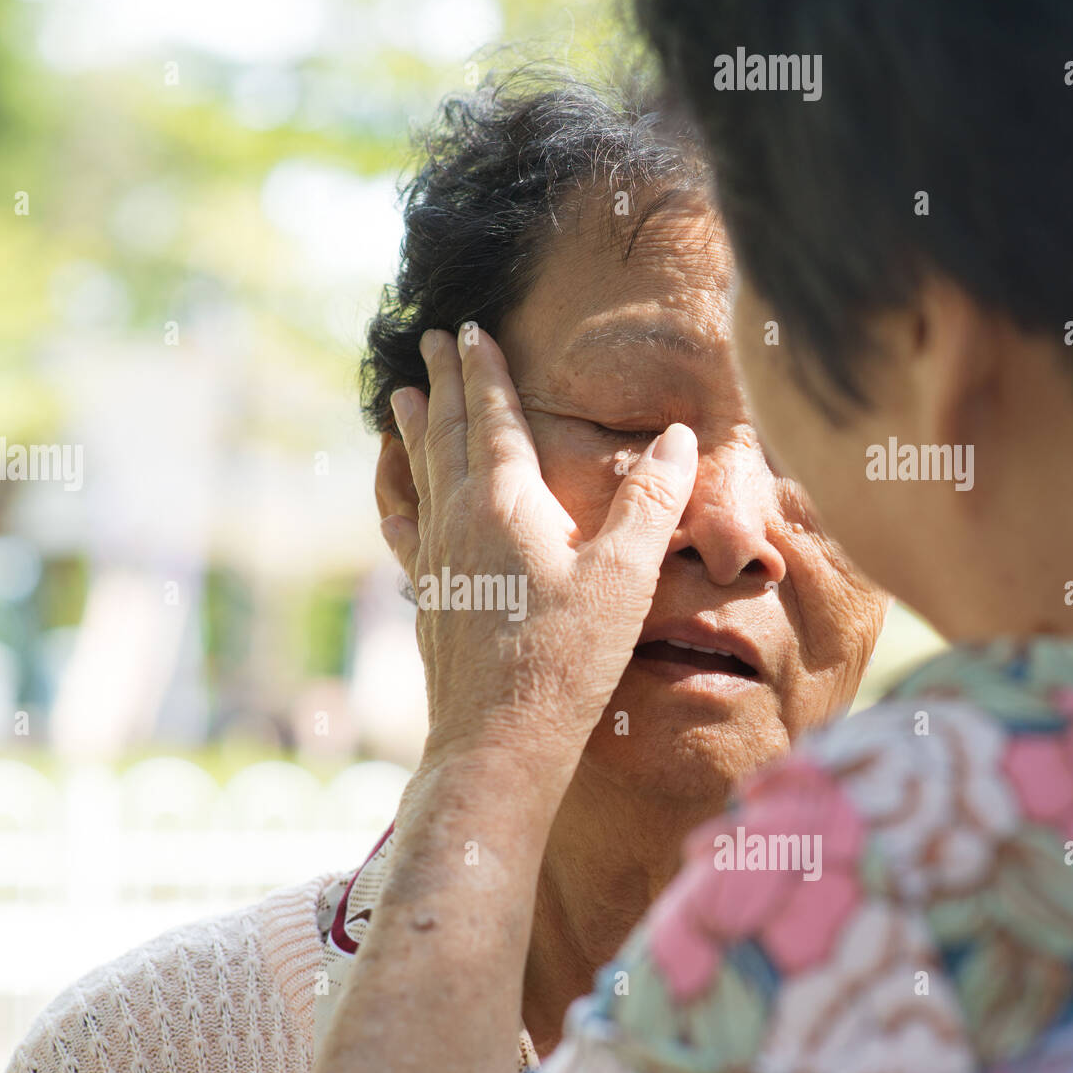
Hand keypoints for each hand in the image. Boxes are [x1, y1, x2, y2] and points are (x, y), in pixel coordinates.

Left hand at [383, 322, 697, 789]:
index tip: (467, 329)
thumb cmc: (567, 661)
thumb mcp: (624, 576)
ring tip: (396, 399)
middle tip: (428, 343)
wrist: (500, 742)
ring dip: (413, 432)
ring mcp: (436, 561)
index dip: (483, 370)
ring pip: (422, 476)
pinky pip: (407, 532)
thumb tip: (679, 436)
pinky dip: (400, 502)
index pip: (492, 416)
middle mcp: (459, 521)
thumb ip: (651, 500)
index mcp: (505, 503)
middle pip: (446, 434)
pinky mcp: (429, 598)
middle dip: (440, 384)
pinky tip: (393, 502)